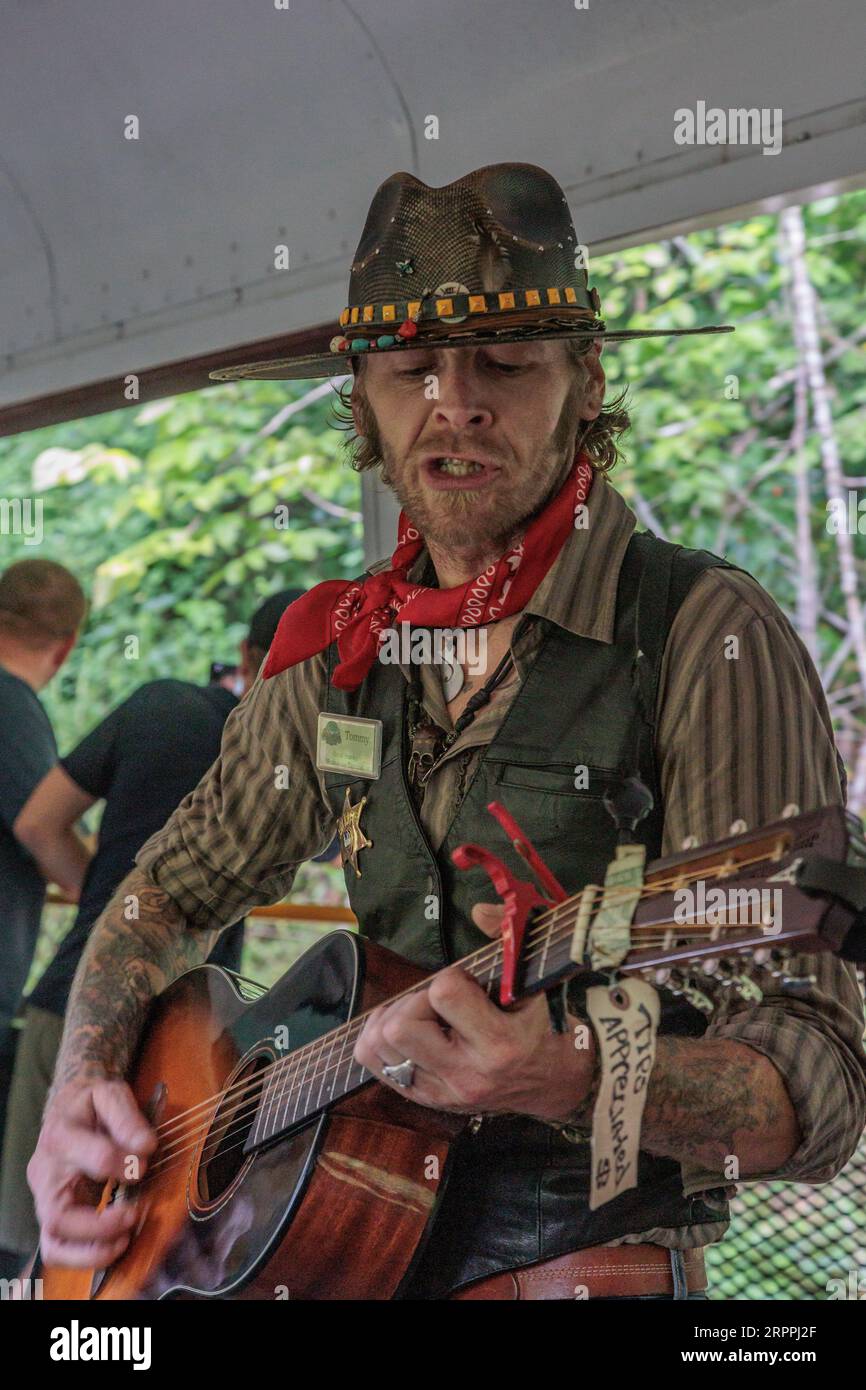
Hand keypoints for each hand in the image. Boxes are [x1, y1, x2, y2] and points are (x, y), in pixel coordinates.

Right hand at [28, 1077, 156, 1268]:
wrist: (68, 1110)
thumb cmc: (91, 1105)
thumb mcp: (110, 1093)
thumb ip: (127, 1116)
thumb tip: (146, 1146)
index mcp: (62, 1136)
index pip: (97, 1159)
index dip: (128, 1164)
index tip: (146, 1161)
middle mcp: (45, 1173)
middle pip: (60, 1216)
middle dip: (101, 1225)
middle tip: (134, 1215)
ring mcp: (44, 1199)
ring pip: (54, 1242)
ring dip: (91, 1251)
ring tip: (124, 1240)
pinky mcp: (51, 1215)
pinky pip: (57, 1249)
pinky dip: (84, 1257)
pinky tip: (114, 1245)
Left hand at [353, 902, 595, 1121]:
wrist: (549, 1081)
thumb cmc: (537, 1024)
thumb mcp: (533, 980)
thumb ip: (507, 938)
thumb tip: (478, 910)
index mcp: (499, 1043)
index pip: (444, 994)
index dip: (450, 976)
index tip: (466, 981)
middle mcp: (467, 1073)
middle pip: (400, 1027)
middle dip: (411, 1001)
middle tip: (434, 1000)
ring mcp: (442, 1091)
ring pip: (379, 1045)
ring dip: (390, 1019)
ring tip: (417, 1012)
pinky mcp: (425, 1099)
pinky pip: (375, 1064)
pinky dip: (380, 1040)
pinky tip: (405, 1030)